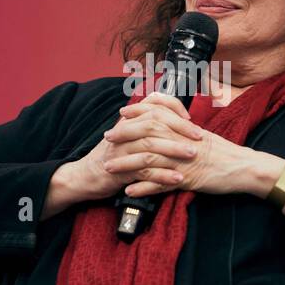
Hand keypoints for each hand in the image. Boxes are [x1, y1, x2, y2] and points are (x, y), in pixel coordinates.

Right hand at [59, 91, 201, 202]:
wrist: (85, 176)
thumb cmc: (112, 157)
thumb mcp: (127, 136)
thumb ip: (145, 126)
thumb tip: (171, 119)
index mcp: (129, 121)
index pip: (154, 105)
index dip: (173, 108)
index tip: (190, 118)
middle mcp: (125, 131)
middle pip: (155, 122)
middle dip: (179, 129)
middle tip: (199, 137)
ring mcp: (121, 150)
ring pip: (150, 145)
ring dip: (174, 150)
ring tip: (193, 155)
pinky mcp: (120, 170)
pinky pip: (144, 171)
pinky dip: (163, 175)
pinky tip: (178, 179)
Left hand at [103, 92, 252, 197]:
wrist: (244, 168)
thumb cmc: (225, 153)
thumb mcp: (203, 135)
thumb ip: (184, 128)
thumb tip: (169, 122)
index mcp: (185, 129)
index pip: (157, 114)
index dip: (138, 112)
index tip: (122, 113)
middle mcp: (181, 141)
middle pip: (147, 133)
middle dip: (124, 135)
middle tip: (108, 137)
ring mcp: (182, 161)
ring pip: (148, 159)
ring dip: (126, 164)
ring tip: (109, 168)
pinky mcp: (186, 179)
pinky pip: (160, 184)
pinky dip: (143, 188)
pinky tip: (129, 191)